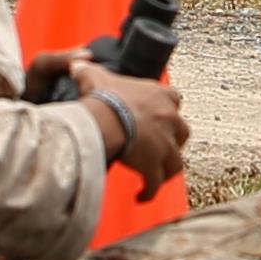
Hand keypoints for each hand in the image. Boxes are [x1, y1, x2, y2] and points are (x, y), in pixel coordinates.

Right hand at [71, 64, 189, 190]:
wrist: (106, 120)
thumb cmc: (105, 98)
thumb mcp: (95, 77)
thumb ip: (88, 69)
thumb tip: (78, 63)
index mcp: (160, 95)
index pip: (175, 99)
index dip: (168, 107)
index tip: (159, 113)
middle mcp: (169, 119)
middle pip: (182, 132)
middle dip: (174, 140)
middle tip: (159, 146)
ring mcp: (165, 144)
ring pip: (176, 161)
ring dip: (167, 168)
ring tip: (156, 175)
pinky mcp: (155, 165)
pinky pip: (156, 183)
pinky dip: (150, 190)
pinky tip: (142, 196)